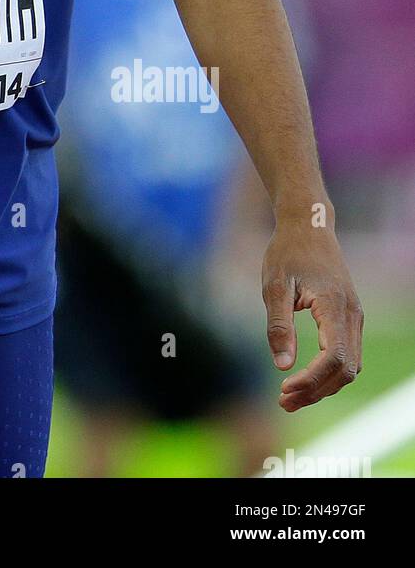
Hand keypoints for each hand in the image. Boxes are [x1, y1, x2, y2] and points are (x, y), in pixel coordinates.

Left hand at [262, 218, 363, 411]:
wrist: (308, 226)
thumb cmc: (288, 252)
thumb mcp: (274, 286)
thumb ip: (278, 325)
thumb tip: (282, 366)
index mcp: (334, 307)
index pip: (334, 358)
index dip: (311, 380)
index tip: (284, 388)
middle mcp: (352, 316)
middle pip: (345, 370)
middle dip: (316, 391)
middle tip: (283, 402)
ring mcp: (354, 317)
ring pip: (349, 366)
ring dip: (323, 386)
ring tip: (289, 397)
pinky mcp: (348, 317)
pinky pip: (346, 354)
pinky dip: (328, 372)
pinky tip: (304, 379)